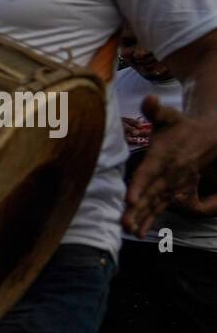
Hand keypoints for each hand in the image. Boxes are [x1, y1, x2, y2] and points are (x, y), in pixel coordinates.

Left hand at [124, 96, 216, 235]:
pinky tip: (138, 233)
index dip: (139, 186)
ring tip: (129, 231)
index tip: (129, 198)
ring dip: (142, 218)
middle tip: (124, 223)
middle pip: (150, 194)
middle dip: (137, 209)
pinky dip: (149, 220)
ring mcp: (171, 185)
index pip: (148, 173)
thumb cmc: (180, 126)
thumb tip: (149, 99)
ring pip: (155, 204)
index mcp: (163, 156)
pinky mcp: (172, 191)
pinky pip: (160, 208)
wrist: (208, 137)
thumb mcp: (169, 115)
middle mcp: (168, 174)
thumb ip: (156, 110)